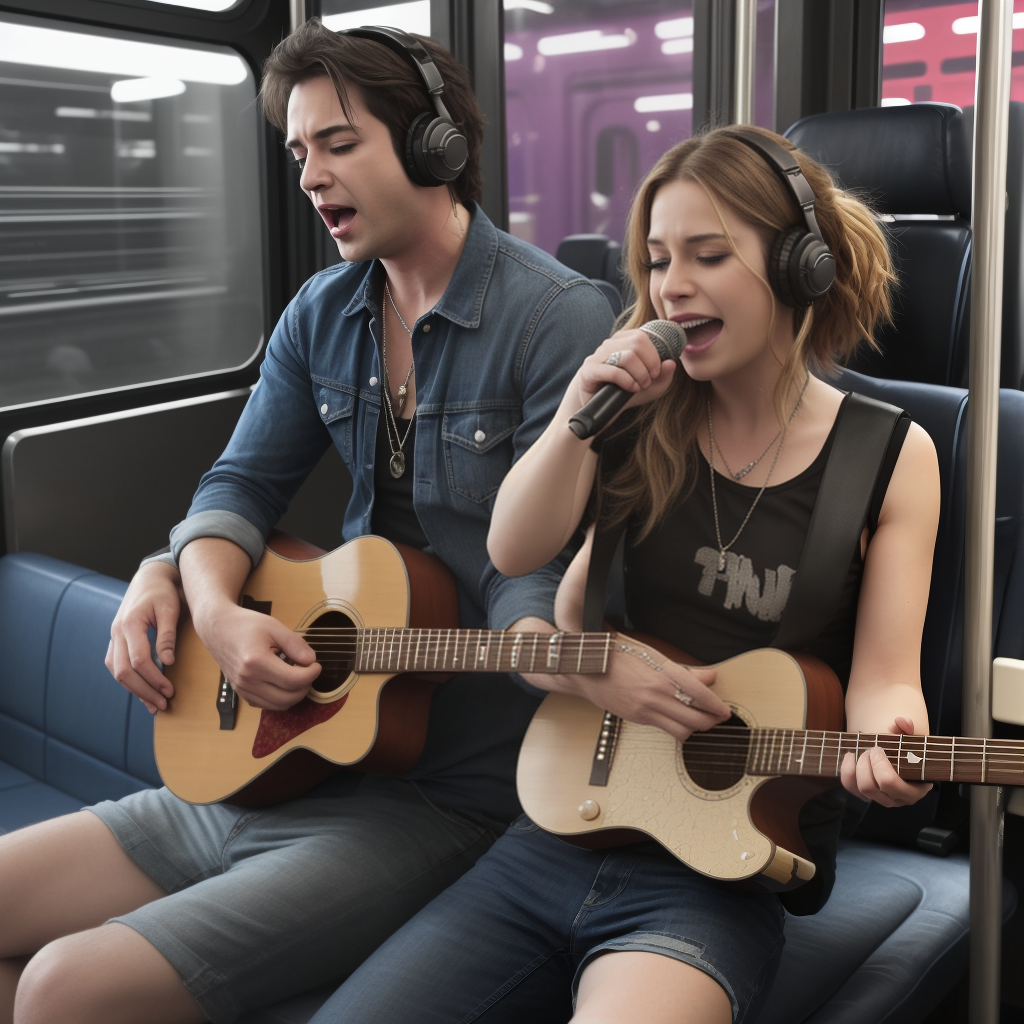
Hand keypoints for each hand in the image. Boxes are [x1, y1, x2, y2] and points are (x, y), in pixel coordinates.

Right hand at [106, 561, 183, 712]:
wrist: (150, 577)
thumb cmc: (163, 592)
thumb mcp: (170, 609)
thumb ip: (167, 635)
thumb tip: (168, 662)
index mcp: (130, 624)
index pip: (138, 660)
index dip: (154, 678)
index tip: (170, 690)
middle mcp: (117, 632)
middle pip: (123, 671)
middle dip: (143, 690)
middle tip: (163, 703)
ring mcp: (114, 637)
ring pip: (116, 671)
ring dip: (134, 690)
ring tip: (154, 704)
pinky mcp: (117, 640)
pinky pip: (117, 665)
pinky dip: (128, 681)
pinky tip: (143, 692)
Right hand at [192, 601, 321, 710]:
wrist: (218, 628)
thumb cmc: (245, 624)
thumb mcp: (273, 626)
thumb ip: (294, 644)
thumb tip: (311, 660)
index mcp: (256, 661)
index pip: (293, 680)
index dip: (311, 674)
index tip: (315, 664)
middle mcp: (247, 680)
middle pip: (287, 698)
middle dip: (305, 686)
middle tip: (308, 671)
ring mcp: (242, 689)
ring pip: (278, 706)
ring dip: (294, 695)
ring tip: (298, 676)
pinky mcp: (241, 693)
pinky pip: (266, 705)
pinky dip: (280, 698)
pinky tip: (283, 682)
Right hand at [571, 636, 729, 741]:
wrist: (588, 668)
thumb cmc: (619, 655)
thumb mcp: (653, 655)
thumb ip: (682, 671)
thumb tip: (709, 677)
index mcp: (662, 672)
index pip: (699, 692)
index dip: (716, 704)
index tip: (724, 709)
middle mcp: (656, 693)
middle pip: (696, 717)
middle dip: (712, 720)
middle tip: (719, 717)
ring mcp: (647, 708)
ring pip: (683, 729)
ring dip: (696, 728)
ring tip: (702, 720)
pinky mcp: (638, 718)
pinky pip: (666, 729)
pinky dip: (679, 729)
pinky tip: (681, 721)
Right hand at [574, 328, 677, 409]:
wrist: (600, 408)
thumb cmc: (625, 393)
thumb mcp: (650, 387)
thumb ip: (664, 376)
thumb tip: (671, 363)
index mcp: (623, 341)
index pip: (643, 336)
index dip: (654, 355)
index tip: (656, 373)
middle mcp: (609, 344)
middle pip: (637, 343)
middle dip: (649, 364)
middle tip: (649, 381)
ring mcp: (597, 356)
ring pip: (627, 356)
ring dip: (640, 374)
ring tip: (640, 386)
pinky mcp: (589, 371)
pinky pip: (613, 371)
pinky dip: (627, 381)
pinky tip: (630, 389)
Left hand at [840, 716, 932, 806]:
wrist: (897, 754)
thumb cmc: (906, 749)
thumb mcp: (910, 739)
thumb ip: (907, 729)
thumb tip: (902, 722)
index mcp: (914, 789)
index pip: (890, 783)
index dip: (879, 764)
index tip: (878, 748)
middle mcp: (897, 799)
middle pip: (870, 787)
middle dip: (866, 764)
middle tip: (871, 749)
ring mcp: (881, 799)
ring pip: (860, 789)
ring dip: (858, 766)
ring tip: (863, 752)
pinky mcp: (866, 796)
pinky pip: (850, 787)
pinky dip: (846, 770)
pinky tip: (850, 756)